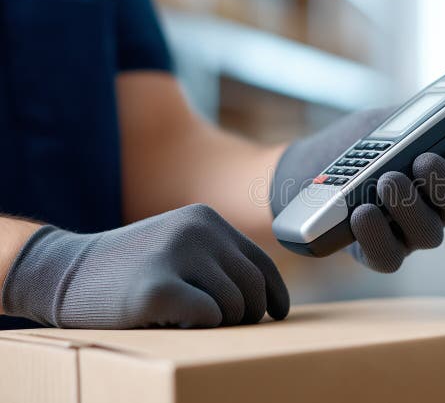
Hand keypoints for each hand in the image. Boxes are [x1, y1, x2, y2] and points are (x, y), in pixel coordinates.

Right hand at [1, 204, 288, 327]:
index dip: (274, 294)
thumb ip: (216, 258)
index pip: (261, 263)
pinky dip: (198, 327)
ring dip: (218, 323)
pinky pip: (209, 317)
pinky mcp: (157, 287)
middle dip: (245, 315)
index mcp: (207, 220)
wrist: (65, 271)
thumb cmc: (130, 268)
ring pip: (235, 306)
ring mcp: (177, 255)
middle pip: (252, 288)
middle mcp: (198, 230)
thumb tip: (267, 297)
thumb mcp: (178, 246)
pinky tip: (172, 321)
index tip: (276, 314)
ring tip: (186, 318)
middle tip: (220, 325)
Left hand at [271, 108, 444, 272]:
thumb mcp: (382, 123)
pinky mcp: (380, 252)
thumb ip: (410, 121)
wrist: (305, 170)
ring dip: (410, 205)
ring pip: (430, 232)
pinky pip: (389, 257)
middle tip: (424, 160)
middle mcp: (438, 206)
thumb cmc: (354, 144)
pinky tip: (362, 212)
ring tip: (386, 180)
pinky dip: (377, 235)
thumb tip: (432, 115)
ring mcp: (411, 232)